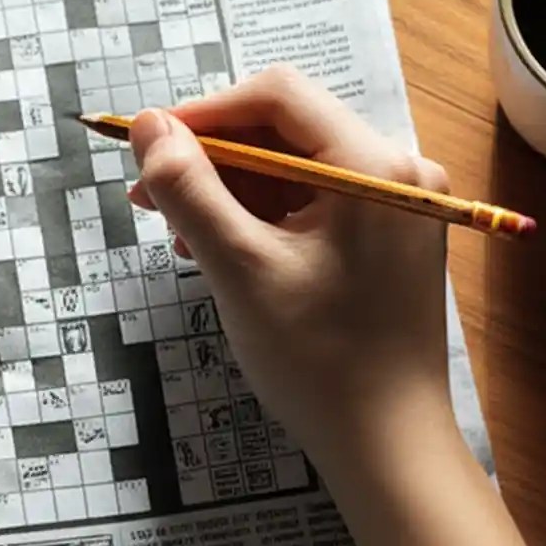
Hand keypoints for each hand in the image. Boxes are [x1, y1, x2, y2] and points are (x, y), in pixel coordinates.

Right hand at [127, 65, 452, 462]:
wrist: (389, 448)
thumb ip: (190, 190)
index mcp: (373, 164)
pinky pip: (314, 204)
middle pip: (286, 131)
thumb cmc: (321, 361)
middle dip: (212, 158)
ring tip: (176, 229)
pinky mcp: (388, 238)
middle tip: (148, 192)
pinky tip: (218, 247)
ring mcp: (397, 206)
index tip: (147, 145)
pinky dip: (263, 217)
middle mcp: (397, 170)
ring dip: (231, 191)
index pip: (278, 96)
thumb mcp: (240, 269)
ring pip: (295, 169)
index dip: (205, 113)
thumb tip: (148, 126)